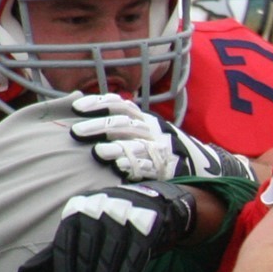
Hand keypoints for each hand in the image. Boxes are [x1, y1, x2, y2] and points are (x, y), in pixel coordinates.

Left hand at [17, 181, 198, 271]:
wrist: (154, 206)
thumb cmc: (108, 227)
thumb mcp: (79, 235)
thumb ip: (53, 256)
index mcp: (75, 212)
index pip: (64, 251)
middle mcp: (97, 211)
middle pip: (87, 258)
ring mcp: (123, 217)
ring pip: (109, 262)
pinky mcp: (147, 227)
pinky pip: (133, 261)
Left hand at [70, 93, 252, 182]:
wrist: (196, 164)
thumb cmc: (156, 146)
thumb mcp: (140, 128)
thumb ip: (116, 120)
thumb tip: (77, 106)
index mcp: (143, 117)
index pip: (119, 104)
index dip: (98, 104)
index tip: (76, 108)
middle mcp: (150, 130)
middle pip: (123, 123)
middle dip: (98, 126)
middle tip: (76, 132)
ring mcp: (158, 148)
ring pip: (135, 144)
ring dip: (116, 148)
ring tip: (98, 152)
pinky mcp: (163, 167)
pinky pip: (148, 165)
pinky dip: (134, 165)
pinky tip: (120, 167)